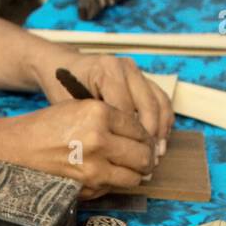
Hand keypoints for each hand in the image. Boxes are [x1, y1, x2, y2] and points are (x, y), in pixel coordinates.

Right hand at [4, 99, 155, 196]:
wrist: (18, 149)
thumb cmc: (48, 127)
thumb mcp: (80, 108)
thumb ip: (111, 118)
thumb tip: (142, 137)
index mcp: (98, 113)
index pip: (140, 129)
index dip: (146, 138)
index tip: (145, 142)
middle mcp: (99, 139)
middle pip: (143, 156)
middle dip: (146, 159)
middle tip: (145, 159)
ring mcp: (94, 166)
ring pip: (134, 177)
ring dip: (135, 175)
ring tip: (129, 169)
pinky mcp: (87, 187)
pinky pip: (114, 188)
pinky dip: (115, 183)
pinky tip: (105, 174)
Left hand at [36, 54, 173, 158]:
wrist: (64, 65)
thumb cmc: (62, 88)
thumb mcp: (71, 108)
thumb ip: (93, 125)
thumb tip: (113, 157)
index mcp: (106, 71)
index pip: (127, 111)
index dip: (131, 139)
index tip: (132, 160)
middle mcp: (124, 67)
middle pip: (148, 106)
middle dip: (150, 137)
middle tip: (149, 160)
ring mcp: (136, 70)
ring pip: (159, 102)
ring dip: (162, 130)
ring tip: (158, 153)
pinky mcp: (143, 76)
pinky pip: (160, 99)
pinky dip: (164, 120)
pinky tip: (160, 139)